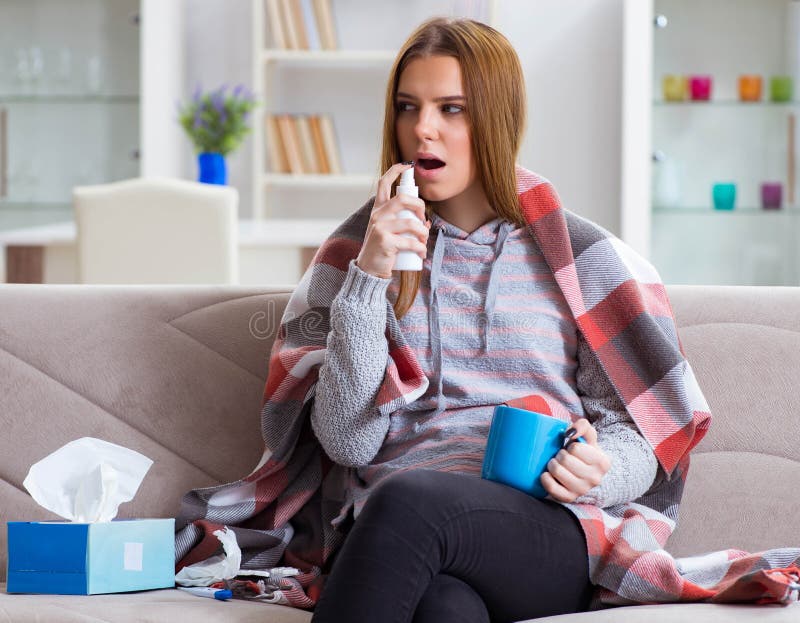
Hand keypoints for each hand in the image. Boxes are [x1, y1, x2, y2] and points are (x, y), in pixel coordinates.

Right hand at [355, 162, 430, 278]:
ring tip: (424, 241)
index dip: (395, 171)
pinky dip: (420, 248)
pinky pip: (411, 242)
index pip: (383, 183)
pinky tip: (421, 253)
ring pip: (411, 222)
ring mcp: (380, 228)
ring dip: (423, 232)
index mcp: (378, 210)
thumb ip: (404, 222)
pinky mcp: (385, 242)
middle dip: (420, 207)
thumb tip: (426, 222)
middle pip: (403, 199)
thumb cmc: (382, 249)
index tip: (407, 166)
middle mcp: (377, 216)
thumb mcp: (389, 231)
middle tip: (424, 219)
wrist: (369, 270)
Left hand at [540, 418, 611, 502]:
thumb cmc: (586, 452)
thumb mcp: (589, 436)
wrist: (587, 474)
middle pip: (564, 459)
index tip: (572, 449)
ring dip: (552, 464)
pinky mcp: (569, 498)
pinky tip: (548, 474)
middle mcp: (595, 479)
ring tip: (557, 463)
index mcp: (602, 462)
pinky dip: (545, 478)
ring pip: (556, 471)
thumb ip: (583, 426)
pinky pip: (551, 487)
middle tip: (562, 456)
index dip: (570, 445)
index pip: (575, 448)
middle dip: (559, 454)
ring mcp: (582, 490)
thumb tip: (570, 432)